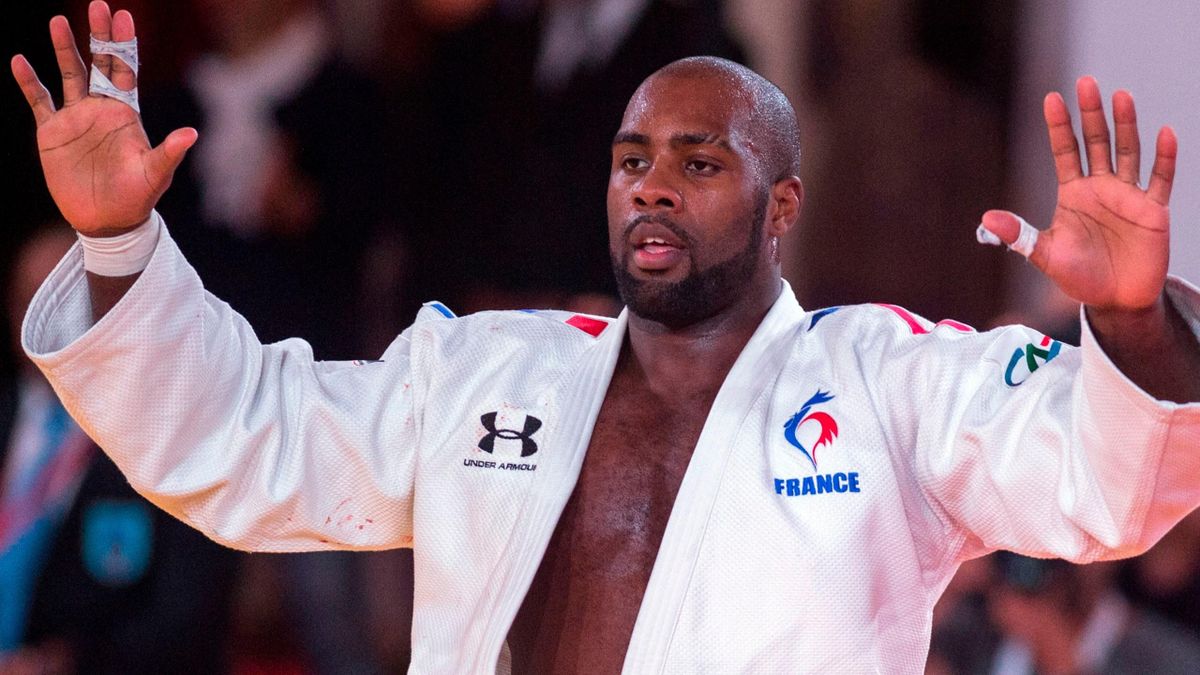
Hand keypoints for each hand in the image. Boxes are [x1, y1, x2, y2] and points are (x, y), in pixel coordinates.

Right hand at [10, 1, 195, 235]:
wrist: (108, 220)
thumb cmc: (137, 197)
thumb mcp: (155, 175)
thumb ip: (169, 152)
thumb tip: (191, 134)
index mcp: (127, 113)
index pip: (126, 71)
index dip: (125, 45)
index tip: (125, 17)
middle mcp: (101, 109)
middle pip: (99, 63)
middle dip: (99, 35)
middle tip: (98, 4)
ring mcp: (75, 118)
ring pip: (69, 75)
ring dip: (63, 49)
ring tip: (58, 21)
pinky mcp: (53, 132)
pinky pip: (39, 101)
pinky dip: (29, 82)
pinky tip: (19, 61)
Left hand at [979, 76, 1175, 311]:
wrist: (1115, 300)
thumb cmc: (1079, 276)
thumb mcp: (1045, 255)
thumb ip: (1020, 236)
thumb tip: (984, 219)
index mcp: (1073, 194)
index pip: (1065, 151)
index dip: (1059, 126)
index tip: (1051, 97)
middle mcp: (1101, 188)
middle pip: (1097, 142)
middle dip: (1092, 114)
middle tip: (1086, 83)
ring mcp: (1128, 196)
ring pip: (1128, 152)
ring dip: (1126, 125)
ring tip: (1120, 96)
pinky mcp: (1153, 211)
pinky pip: (1159, 179)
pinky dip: (1163, 158)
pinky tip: (1165, 132)